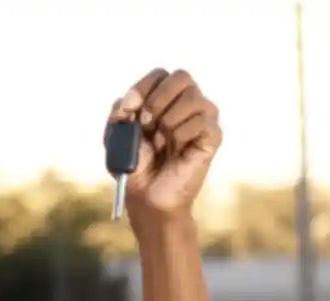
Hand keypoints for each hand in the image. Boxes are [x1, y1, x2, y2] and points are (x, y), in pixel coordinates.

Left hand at [107, 68, 221, 220]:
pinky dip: (182, 135)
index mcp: (164, 98)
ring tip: (162, 141)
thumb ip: (119, 111)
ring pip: (193, 98)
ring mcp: (203, 118)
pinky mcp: (212, 137)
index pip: (160, 74)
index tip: (129, 109)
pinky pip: (202, 122)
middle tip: (146, 124)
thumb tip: (130, 100)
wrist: (146, 196)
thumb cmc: (135, 165)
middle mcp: (186, 103)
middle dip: (158, 99)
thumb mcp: (117, 135)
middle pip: (182, 76)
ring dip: (169, 120)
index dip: (143, 87)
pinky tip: (177, 149)